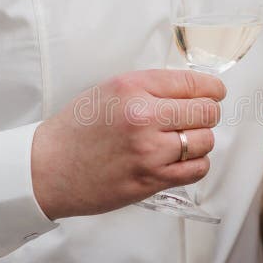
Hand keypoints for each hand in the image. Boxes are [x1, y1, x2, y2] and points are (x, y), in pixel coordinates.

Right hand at [31, 70, 224, 219]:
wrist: (48, 168)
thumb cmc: (77, 129)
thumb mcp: (109, 90)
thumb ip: (151, 88)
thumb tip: (193, 89)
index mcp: (133, 88)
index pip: (192, 83)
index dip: (211, 89)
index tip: (214, 93)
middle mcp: (143, 117)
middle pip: (206, 111)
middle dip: (207, 113)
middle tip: (196, 118)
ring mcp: (149, 151)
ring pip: (205, 141)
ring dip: (200, 140)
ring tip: (182, 140)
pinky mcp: (151, 180)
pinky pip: (197, 169)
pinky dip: (196, 164)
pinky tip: (180, 160)